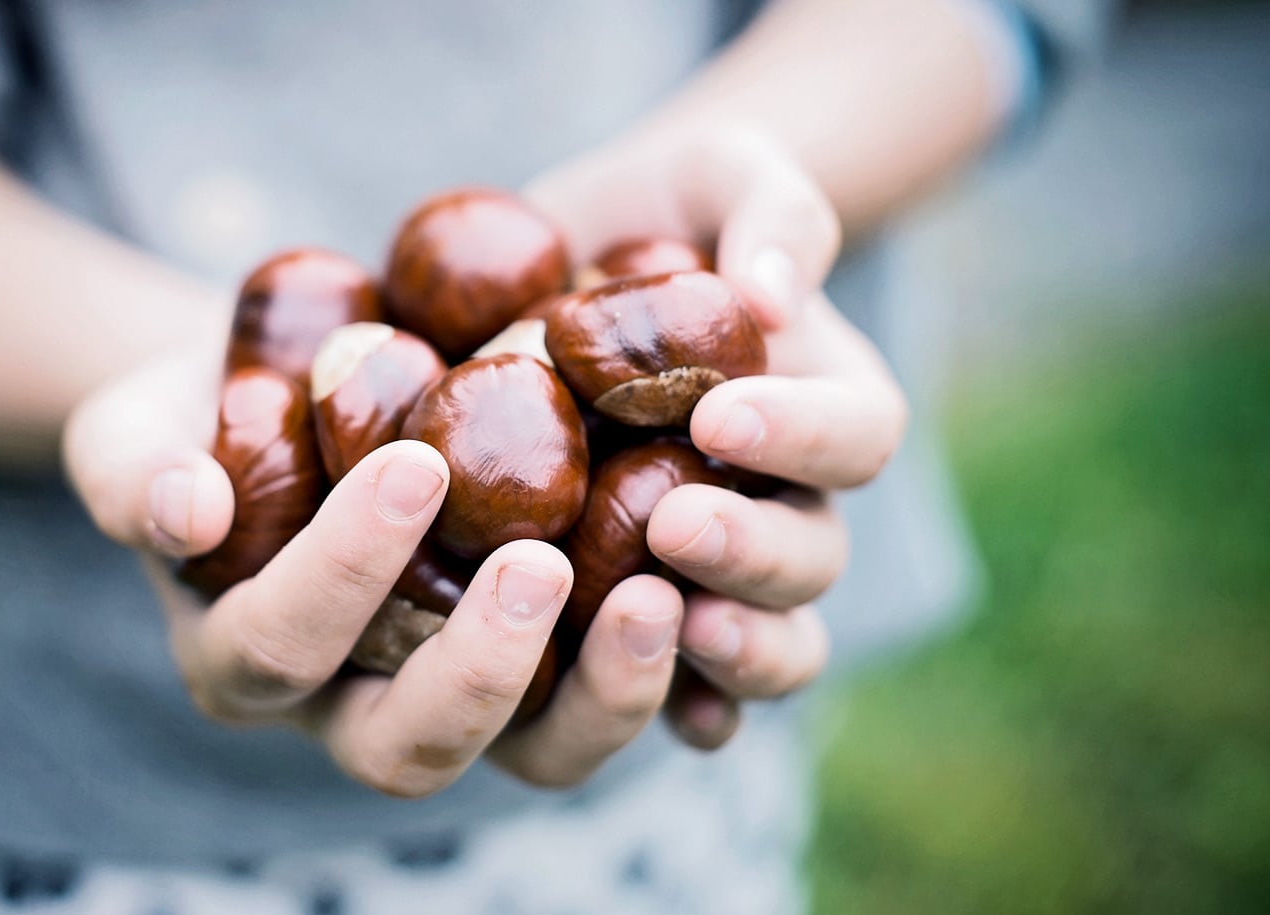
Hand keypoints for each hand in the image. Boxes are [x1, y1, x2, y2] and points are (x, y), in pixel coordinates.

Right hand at [65, 350, 687, 794]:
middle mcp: (346, 706)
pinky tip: (702, 589)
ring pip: (529, 755)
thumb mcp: (139, 420)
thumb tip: (185, 512)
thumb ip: (133, 468)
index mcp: (243, 653)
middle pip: (406, 747)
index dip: (340, 574)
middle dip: (475, 670)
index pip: (281, 645)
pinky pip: (607, 699)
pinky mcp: (547, 667)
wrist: (304, 396)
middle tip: (541, 564)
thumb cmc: (213, 409)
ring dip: (598, 694)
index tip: (411, 463)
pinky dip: (659, 664)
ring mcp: (456, 696)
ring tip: (656, 596)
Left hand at [527, 123, 908, 747]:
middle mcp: (787, 503)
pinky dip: (683, 710)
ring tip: (671, 627)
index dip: (801, 434)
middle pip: (812, 558)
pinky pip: (686, 691)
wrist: (575, 268)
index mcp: (824, 407)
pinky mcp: (640, 608)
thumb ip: (771, 210)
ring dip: (734, 649)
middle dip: (752, 551)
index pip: (857, 438)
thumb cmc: (662, 210)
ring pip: (772, 642)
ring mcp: (719, 571)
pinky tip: (654, 714)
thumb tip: (776, 294)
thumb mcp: (717, 170)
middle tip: (674, 525)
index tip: (717, 411)